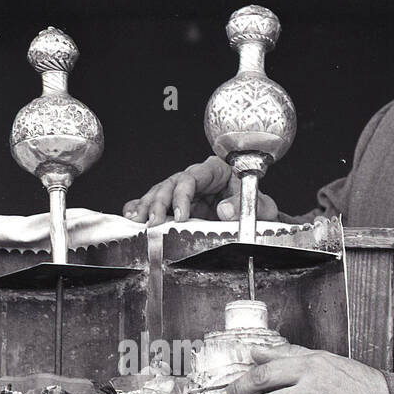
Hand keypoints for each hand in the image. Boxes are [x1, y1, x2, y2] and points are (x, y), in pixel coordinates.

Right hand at [122, 156, 278, 224]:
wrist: (254, 216)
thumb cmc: (256, 206)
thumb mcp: (261, 207)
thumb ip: (246, 206)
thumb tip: (224, 210)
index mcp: (216, 170)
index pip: (192, 177)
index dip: (182, 196)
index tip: (180, 216)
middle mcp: (197, 177)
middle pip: (170, 184)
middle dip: (158, 203)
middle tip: (153, 222)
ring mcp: (185, 191)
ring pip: (159, 192)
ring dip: (146, 206)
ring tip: (138, 220)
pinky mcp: (177, 203)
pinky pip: (155, 201)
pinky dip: (141, 206)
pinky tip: (132, 214)